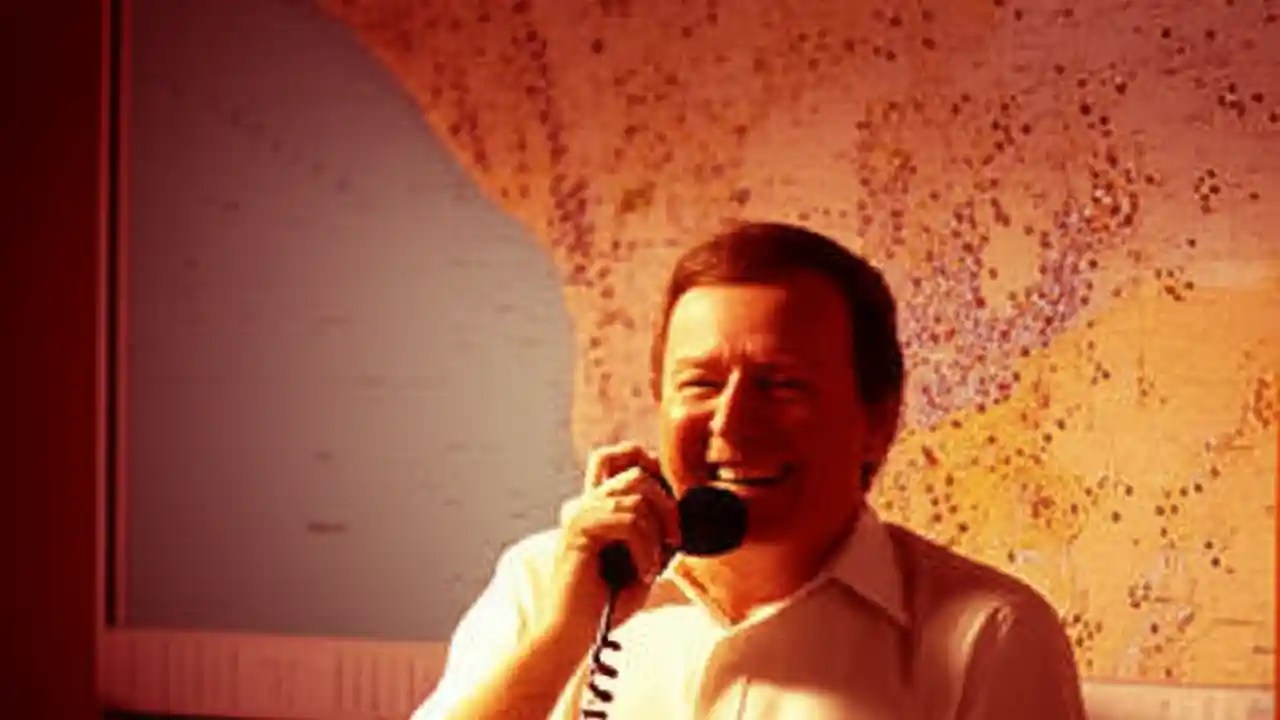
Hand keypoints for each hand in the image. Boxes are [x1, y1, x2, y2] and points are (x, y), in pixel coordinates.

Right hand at [539, 442, 681, 644]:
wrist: (576, 633)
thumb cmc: (609, 602)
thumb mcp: (644, 559)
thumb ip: (656, 531)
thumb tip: (680, 511)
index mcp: (598, 506)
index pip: (616, 456)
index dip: (649, 467)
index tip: (669, 513)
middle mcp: (585, 504)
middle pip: (637, 474)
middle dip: (667, 507)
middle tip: (674, 541)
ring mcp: (580, 514)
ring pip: (636, 499)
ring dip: (655, 536)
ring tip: (652, 566)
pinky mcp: (579, 530)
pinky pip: (628, 522)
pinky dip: (645, 549)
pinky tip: (644, 573)